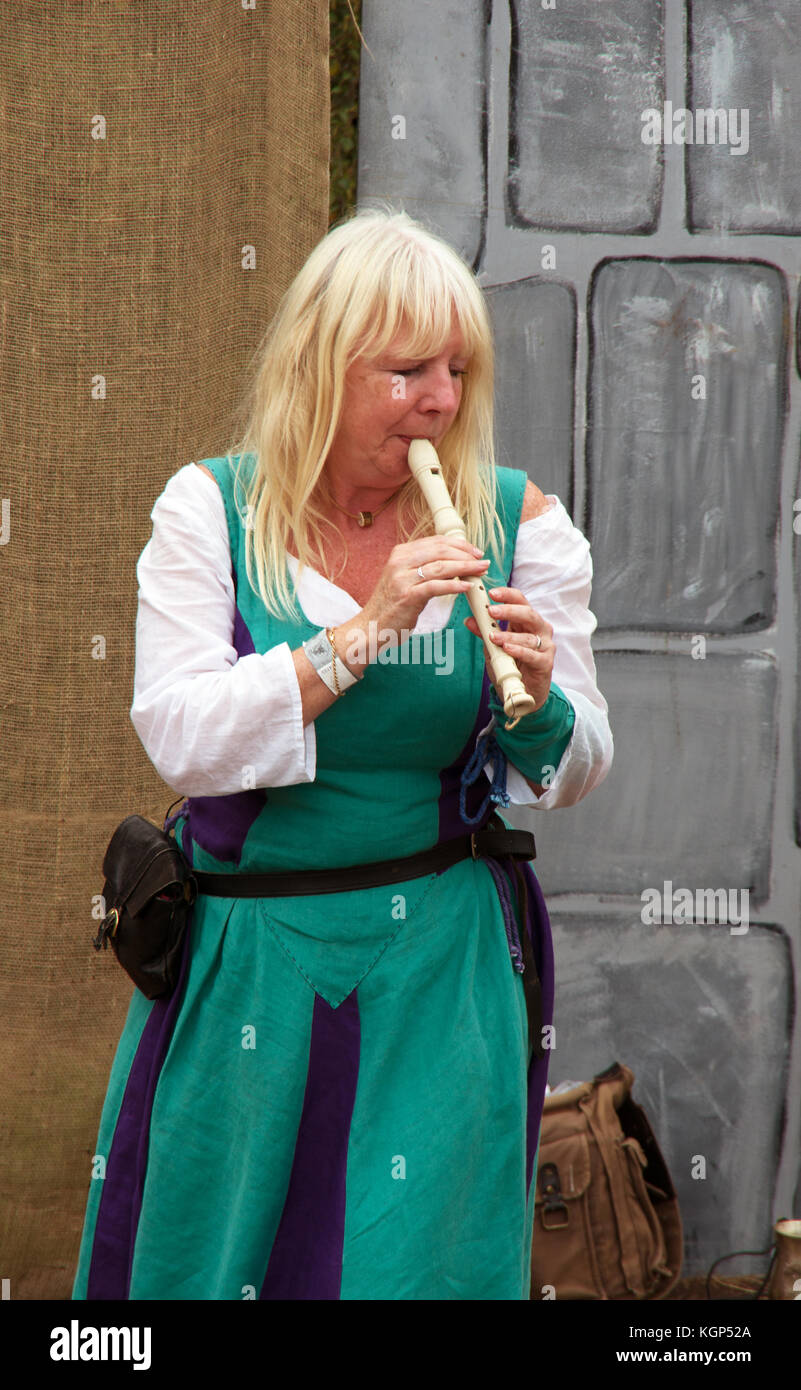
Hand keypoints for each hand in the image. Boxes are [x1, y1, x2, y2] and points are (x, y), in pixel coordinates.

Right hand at [360, 536, 490, 637]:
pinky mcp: (407, 596)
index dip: (459, 544)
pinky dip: (455, 586)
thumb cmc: (392, 605)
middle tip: (482, 561)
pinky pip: (436, 587)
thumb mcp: (405, 579)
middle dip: (466, 555)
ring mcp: (402, 578)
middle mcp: (400, 561)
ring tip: (481, 571)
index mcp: (400, 553)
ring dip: (466, 568)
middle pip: (441, 550)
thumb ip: (425, 568)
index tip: (475, 551)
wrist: (371, 626)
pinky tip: (468, 587)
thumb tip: (455, 562)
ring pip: (441, 566)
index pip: (436, 541)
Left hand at [464, 585, 554, 711]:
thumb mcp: (495, 648)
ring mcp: (546, 646)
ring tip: (493, 637)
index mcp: (527, 622)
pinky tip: (508, 649)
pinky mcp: (546, 663)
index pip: (521, 601)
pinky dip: (519, 651)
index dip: (507, 595)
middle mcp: (540, 630)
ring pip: (529, 636)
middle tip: (491, 611)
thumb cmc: (513, 665)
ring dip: (509, 636)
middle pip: (528, 614)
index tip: (492, 593)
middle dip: (509, 610)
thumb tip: (469, 620)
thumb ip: (485, 633)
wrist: (526, 693)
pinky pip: (533, 655)